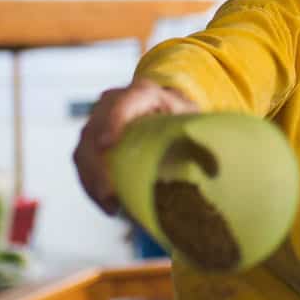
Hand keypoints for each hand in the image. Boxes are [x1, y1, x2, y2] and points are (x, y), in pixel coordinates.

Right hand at [73, 78, 198, 214]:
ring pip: (83, 150)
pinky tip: (110, 207)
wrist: (166, 108)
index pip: (123, 102)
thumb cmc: (181, 115)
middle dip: (97, 164)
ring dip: (93, 181)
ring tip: (111, 207)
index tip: (107, 144)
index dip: (113, 121)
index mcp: (144, 93)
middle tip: (109, 194)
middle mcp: (113, 103)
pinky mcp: (91, 141)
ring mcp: (98, 121)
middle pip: (94, 130)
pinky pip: (83, 164)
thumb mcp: (194, 120)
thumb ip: (199, 136)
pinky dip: (93, 186)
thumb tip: (216, 169)